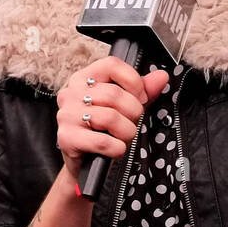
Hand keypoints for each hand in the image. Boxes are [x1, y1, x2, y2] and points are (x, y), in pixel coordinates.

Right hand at [56, 56, 169, 181]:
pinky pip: (102, 141)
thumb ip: (143, 91)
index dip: (134, 81)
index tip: (141, 98)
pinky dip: (116, 148)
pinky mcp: (66, 137)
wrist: (85, 161)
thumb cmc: (103, 130)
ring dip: (126, 132)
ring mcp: (66, 115)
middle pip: (114, 94)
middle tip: (131, 123)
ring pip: (110, 117)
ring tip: (123, 137)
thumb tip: (161, 77)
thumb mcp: (124, 107)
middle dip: (133, 113)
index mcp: (84, 79)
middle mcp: (71, 93)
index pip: (112, 65)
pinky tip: (115, 148)